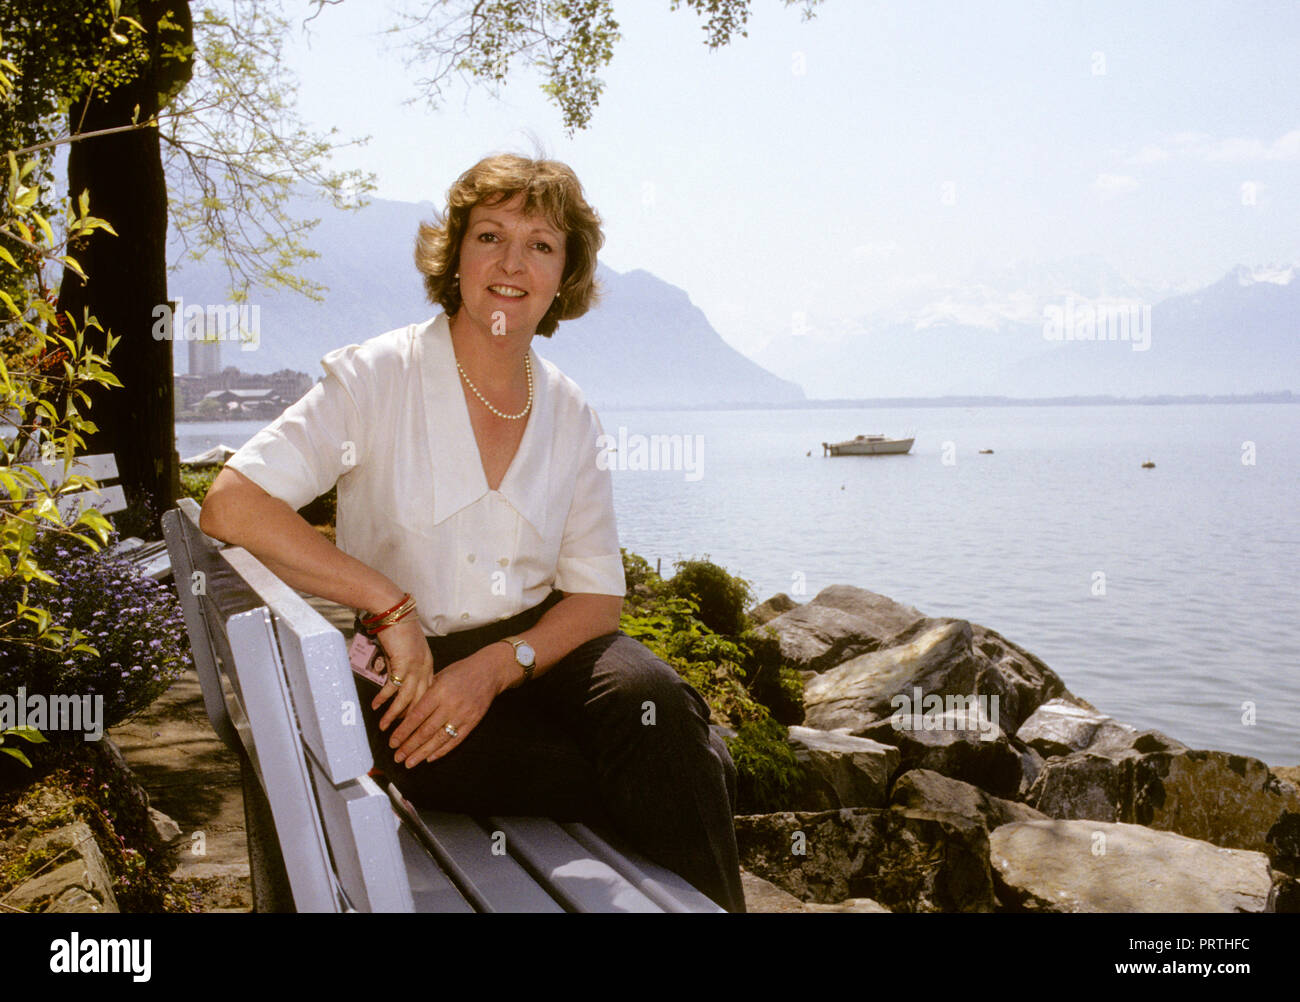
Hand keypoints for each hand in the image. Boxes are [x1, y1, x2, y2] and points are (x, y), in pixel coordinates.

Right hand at [370, 617, 435, 730]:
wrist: (392, 610)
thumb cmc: (397, 627)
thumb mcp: (405, 650)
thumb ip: (402, 666)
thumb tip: (392, 679)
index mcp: (429, 664)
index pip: (427, 693)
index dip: (420, 710)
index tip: (413, 725)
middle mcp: (425, 667)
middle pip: (421, 700)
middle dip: (411, 720)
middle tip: (401, 734)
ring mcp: (415, 666)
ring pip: (408, 698)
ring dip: (395, 715)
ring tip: (384, 727)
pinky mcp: (403, 663)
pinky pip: (393, 687)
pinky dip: (384, 699)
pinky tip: (376, 707)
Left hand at [387, 643, 513, 766]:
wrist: (489, 671)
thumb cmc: (461, 672)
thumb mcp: (439, 677)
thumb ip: (424, 695)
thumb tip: (404, 715)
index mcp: (439, 691)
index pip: (417, 716)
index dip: (403, 731)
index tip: (393, 742)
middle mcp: (450, 704)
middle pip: (426, 731)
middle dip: (409, 746)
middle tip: (397, 757)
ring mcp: (463, 715)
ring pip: (439, 739)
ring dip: (422, 753)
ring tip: (410, 762)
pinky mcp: (473, 722)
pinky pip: (455, 740)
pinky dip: (441, 751)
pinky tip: (429, 758)